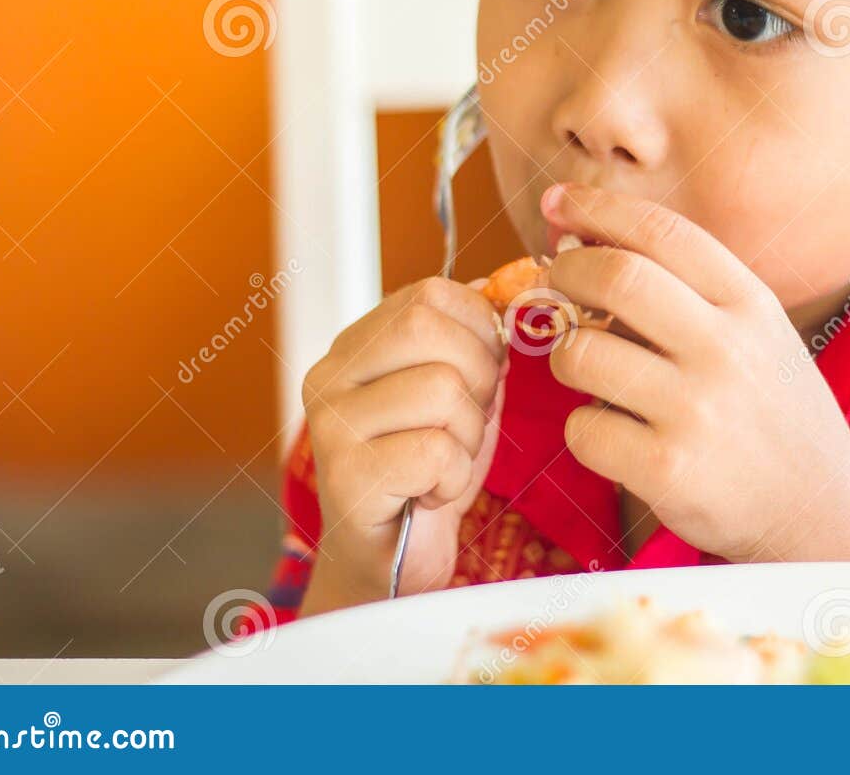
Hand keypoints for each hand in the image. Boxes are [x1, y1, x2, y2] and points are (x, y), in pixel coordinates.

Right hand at [297, 276, 504, 615]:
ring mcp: (330, 426)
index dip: (478, 331)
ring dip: (467, 436)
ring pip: (440, 390)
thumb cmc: (426, 471)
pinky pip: (434, 451)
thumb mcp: (460, 393)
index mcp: (356, 344)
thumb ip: (478, 342)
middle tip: (463, 424)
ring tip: (442, 462)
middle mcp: (329, 375)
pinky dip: (452, 477)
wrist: (391, 560)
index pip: (430, 294)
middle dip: (477, 379)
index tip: (478, 377)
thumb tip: (519, 289)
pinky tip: (430, 493)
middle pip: (430, 331)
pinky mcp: (346, 476)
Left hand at [542, 183, 849, 565]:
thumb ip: (690, 291)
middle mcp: (726, 349)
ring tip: (589, 369)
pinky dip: (583, 429)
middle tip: (555, 283)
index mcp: (749, 304)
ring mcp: (697, 410)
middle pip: (615, 276)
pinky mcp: (668, 470)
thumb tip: (586, 238)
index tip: (561, 203)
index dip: (598, 207)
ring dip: (566, 356)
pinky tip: (614, 435)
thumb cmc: (771, 413)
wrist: (819, 511)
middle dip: (565, 271)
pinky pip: (583, 429)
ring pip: (581, 353)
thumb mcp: (758, 334)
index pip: (661, 231)